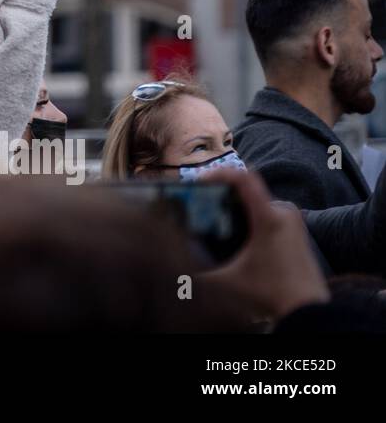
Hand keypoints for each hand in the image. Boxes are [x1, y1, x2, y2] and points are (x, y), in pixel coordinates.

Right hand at [197, 169, 328, 321]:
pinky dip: (251, 212)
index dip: (219, 173)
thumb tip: (175, 271)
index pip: (244, 178)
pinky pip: (269, 208)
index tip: (199, 181)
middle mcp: (284, 212)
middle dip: (223, 192)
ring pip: (258, 199)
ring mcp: (293, 219)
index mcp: (269, 218)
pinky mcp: (297, 229)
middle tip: (202, 202)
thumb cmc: (271, 294)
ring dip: (238, 203)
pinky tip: (238, 228)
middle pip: (248, 188)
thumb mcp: (229, 282)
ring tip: (217, 214)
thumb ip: (198, 275)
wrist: (309, 310)